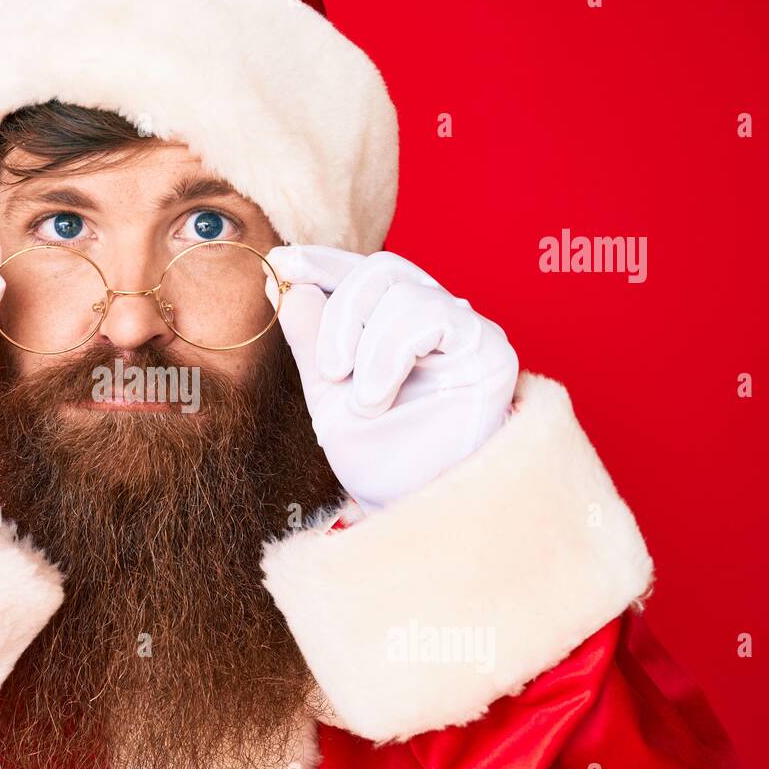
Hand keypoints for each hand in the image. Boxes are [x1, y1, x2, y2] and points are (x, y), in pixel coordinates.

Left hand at [264, 245, 518, 512]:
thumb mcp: (327, 394)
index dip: (321, 262)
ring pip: (404, 291)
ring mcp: (463, 330)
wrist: (408, 506)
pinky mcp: (488, 346)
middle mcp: (433, 319)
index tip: (280, 264)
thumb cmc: (377, 457)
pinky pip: (432, 315)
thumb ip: (310, 339)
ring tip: (361, 402)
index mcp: (395, 325)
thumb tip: (284, 281)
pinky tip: (377, 395)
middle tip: (328, 368)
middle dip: (341, 309)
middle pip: (381, 269)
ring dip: (367, 345)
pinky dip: (390, 352)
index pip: (360, 273)